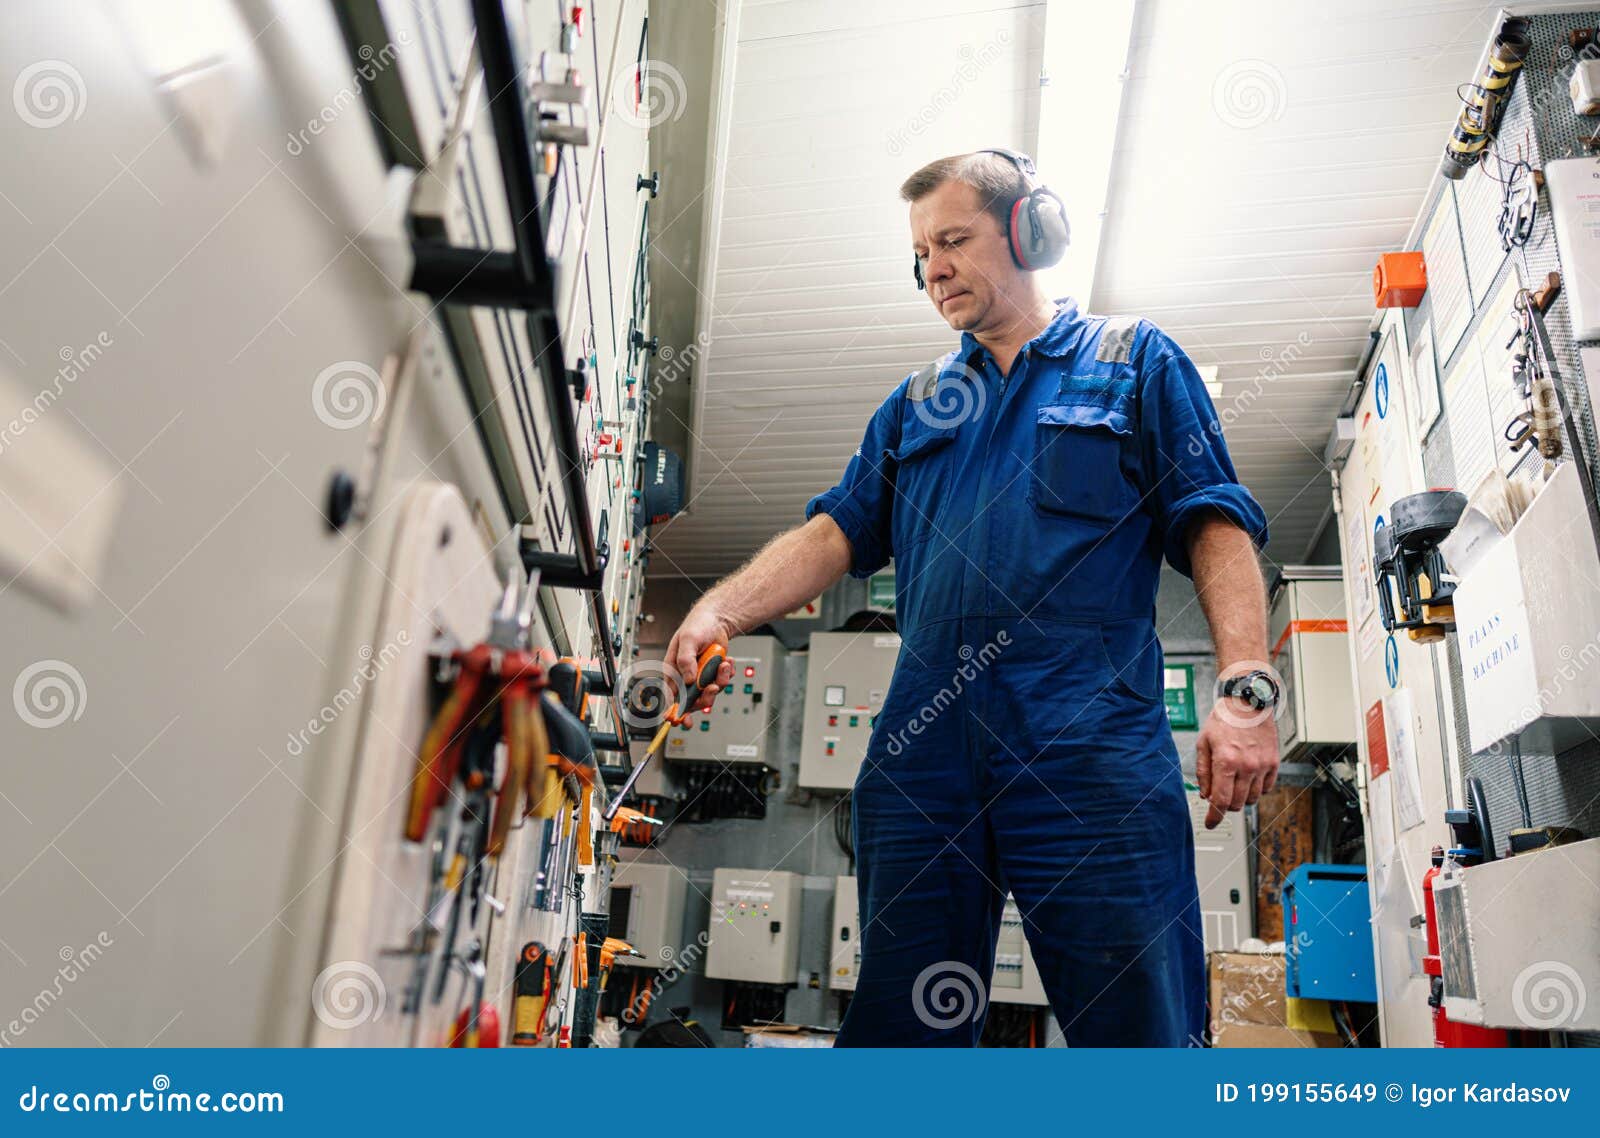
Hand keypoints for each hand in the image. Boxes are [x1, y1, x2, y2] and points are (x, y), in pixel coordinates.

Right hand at [664, 605, 736, 714]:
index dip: (675, 710)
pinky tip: (726, 662)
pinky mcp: (713, 674)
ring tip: (722, 664)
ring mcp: (700, 676)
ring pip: (710, 693)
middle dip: (705, 696)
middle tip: (712, 686)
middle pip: (693, 700)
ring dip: (719, 680)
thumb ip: (685, 659)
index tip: (682, 720)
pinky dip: (726, 674)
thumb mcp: (688, 639)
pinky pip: (721, 683)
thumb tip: (688, 679)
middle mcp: (686, 676)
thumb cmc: (697, 626)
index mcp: (673, 669)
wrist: (716, 620)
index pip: (671, 695)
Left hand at [1195, 699, 1279, 828]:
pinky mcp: (1274, 763)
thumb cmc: (1224, 719)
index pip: (1220, 801)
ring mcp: (1262, 766)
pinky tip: (1248, 779)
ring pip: (1252, 799)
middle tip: (1219, 795)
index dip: (1213, 817)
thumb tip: (1205, 795)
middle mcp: (1246, 766)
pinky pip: (1267, 789)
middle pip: (1236, 803)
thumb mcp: (1204, 743)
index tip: (1209, 823)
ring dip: (1241, 798)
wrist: (1249, 702)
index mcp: (1226, 762)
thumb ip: (1203, 772)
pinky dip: (1257, 790)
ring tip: (1234, 784)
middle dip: (1225, 805)